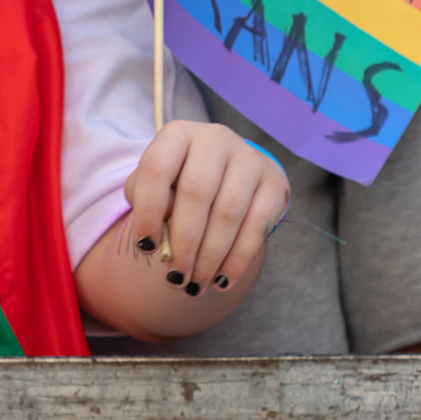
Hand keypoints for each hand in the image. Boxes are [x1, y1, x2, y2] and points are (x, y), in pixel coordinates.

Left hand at [124, 120, 289, 293]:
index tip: (145, 248)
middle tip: (174, 278)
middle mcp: (215, 139)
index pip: (156, 169)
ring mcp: (249, 158)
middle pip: (196, 195)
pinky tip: (223, 280)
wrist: (228, 170)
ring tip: (195, 285)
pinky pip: (257, 227)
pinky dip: (238, 259)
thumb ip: (148, 203)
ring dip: (210, 257)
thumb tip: (158, 241)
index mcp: (178, 134)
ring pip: (228, 214)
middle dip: (184, 244)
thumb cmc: (180, 180)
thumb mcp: (156, 183)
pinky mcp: (274, 182)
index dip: (148, 212)